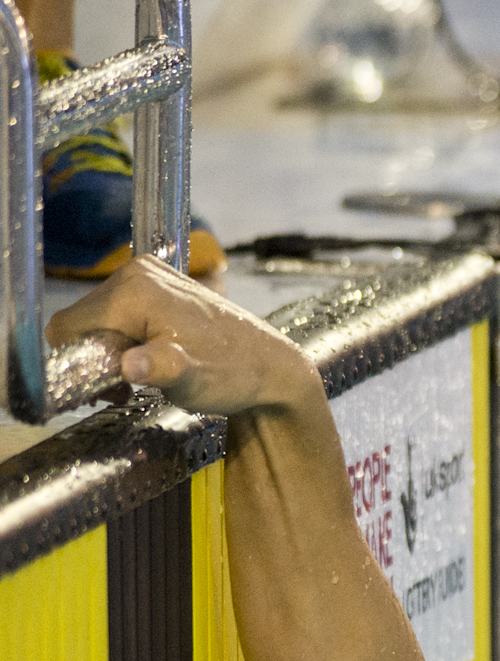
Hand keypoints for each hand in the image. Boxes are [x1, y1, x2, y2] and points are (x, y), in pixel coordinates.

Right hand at [45, 256, 316, 417]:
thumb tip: (131, 366)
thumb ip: (158, 370)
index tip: (112, 387)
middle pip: (81, 324)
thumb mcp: (192, 380)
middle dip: (97, 360)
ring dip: (112, 354)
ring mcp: (148, 277)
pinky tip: (150, 360)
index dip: (81, 363)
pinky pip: (118, 316)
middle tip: (128, 388)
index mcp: (134, 289)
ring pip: (98, 322)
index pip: (67, 328)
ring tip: (144, 376)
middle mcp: (136, 273)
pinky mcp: (158, 287)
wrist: (273, 368)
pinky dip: (126, 341)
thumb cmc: (235, 374)